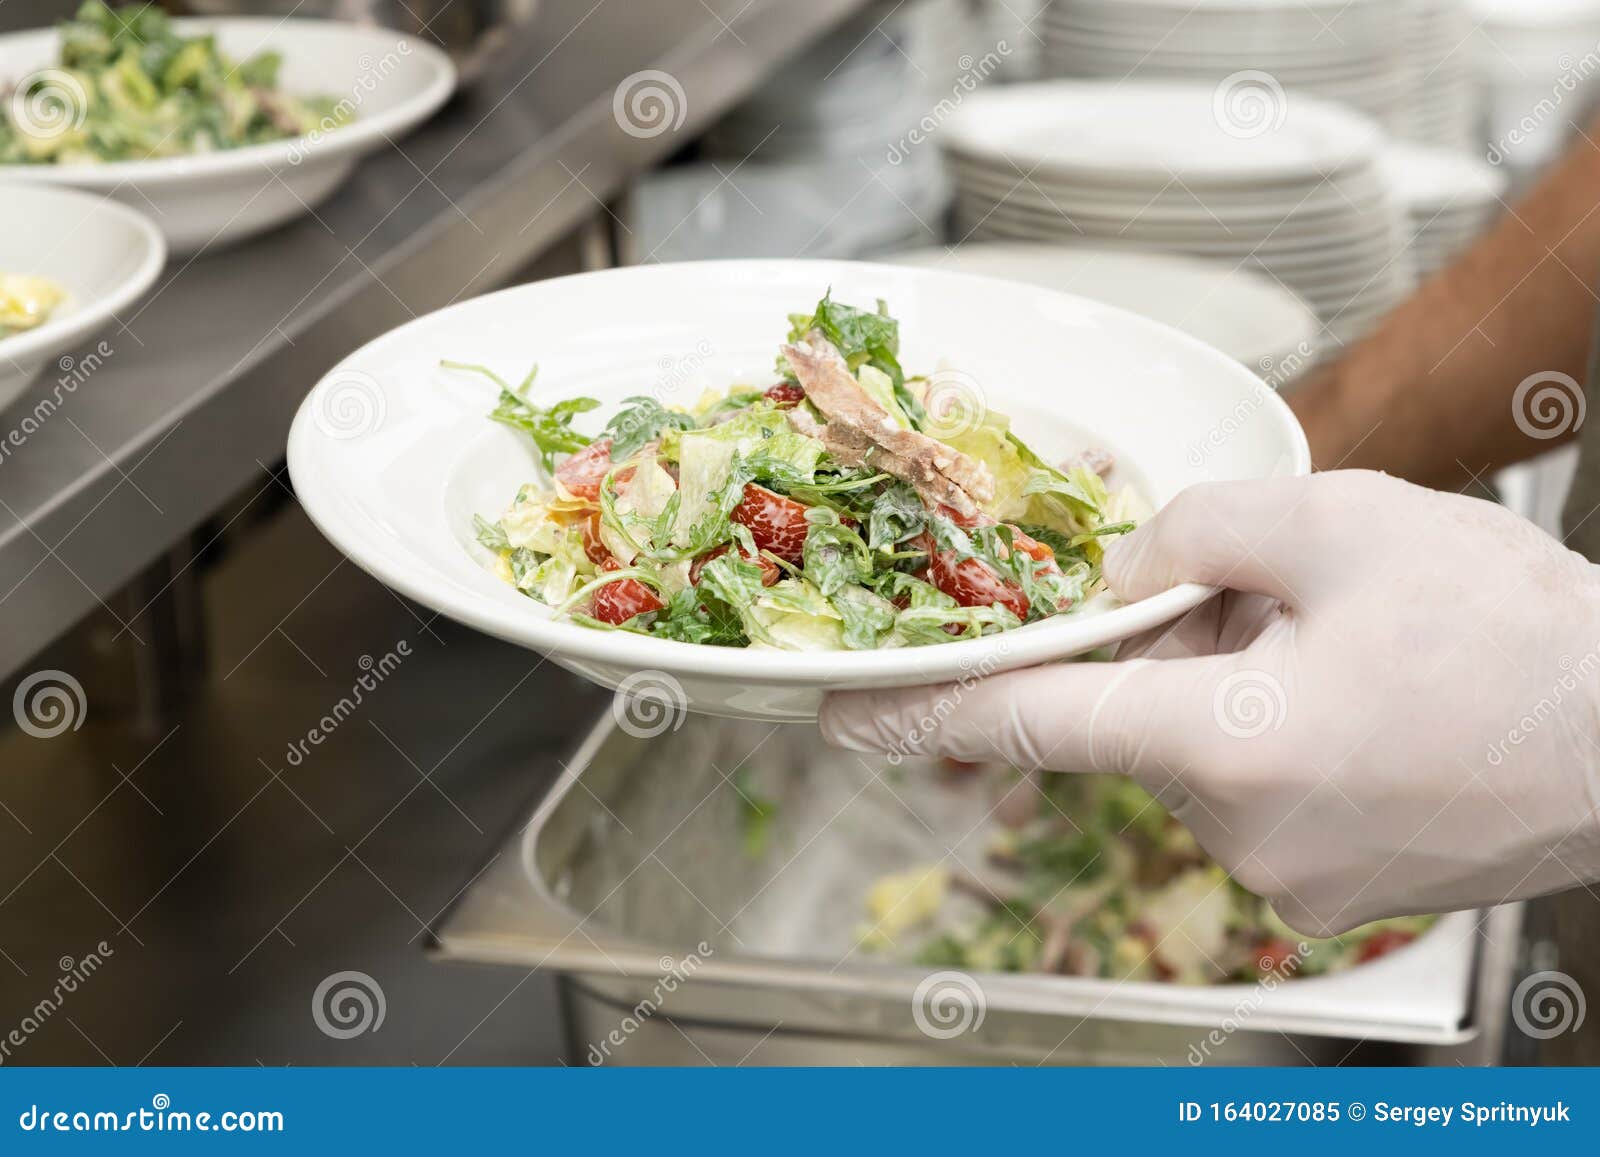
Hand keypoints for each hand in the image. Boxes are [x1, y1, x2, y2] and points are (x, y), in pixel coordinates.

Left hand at [820, 470, 1599, 934]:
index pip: (1034, 725)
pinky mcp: (1325, 892)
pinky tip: (1359, 700)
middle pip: (1137, 719)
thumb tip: (1121, 577)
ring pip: (1198, 754)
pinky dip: (1270, 738)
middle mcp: (1240, 834)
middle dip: (1174, 651)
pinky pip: (1251, 795)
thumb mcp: (1340, 521)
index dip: (927, 713)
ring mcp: (1286, 879)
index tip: (846, 714)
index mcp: (1226, 744)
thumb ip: (1195, 531)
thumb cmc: (1513, 631)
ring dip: (1232, 690)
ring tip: (1349, 650)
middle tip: (1276, 602)